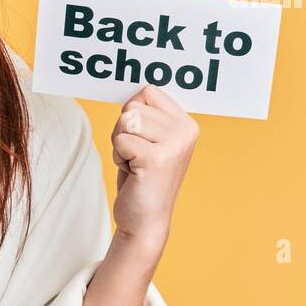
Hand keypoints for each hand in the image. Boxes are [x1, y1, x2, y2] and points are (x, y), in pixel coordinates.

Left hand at [109, 83, 198, 247]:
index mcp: (187, 123)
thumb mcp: (150, 140)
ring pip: (124, 122)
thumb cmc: (142, 178)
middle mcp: (186, 131)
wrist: (145, 220)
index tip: (142, 138)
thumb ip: (147, 114)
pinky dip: (118, 156)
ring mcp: (174, 144)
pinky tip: (133, 172)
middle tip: (137, 156)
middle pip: (132, 107)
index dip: (132, 113)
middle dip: (123, 131)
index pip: (147, 91)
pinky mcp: (157, 159)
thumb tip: (134, 85)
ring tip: (135, 163)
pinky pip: (120, 141)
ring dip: (120, 143)